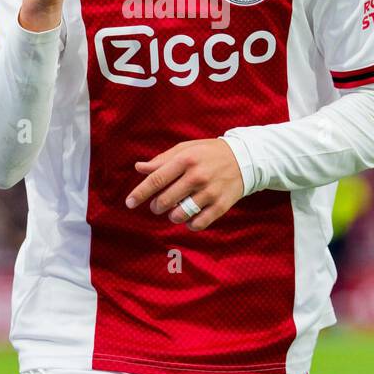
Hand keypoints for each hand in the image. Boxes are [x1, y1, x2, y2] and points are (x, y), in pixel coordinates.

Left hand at [125, 139, 244, 230]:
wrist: (245, 158)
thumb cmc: (208, 153)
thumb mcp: (185, 149)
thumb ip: (162, 160)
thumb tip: (139, 168)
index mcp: (186, 159)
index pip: (156, 180)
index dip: (139, 193)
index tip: (129, 203)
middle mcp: (197, 176)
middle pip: (165, 200)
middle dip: (156, 206)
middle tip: (158, 205)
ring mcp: (210, 192)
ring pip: (180, 214)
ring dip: (172, 216)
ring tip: (174, 210)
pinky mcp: (221, 205)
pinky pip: (199, 223)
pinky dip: (190, 224)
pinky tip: (189, 218)